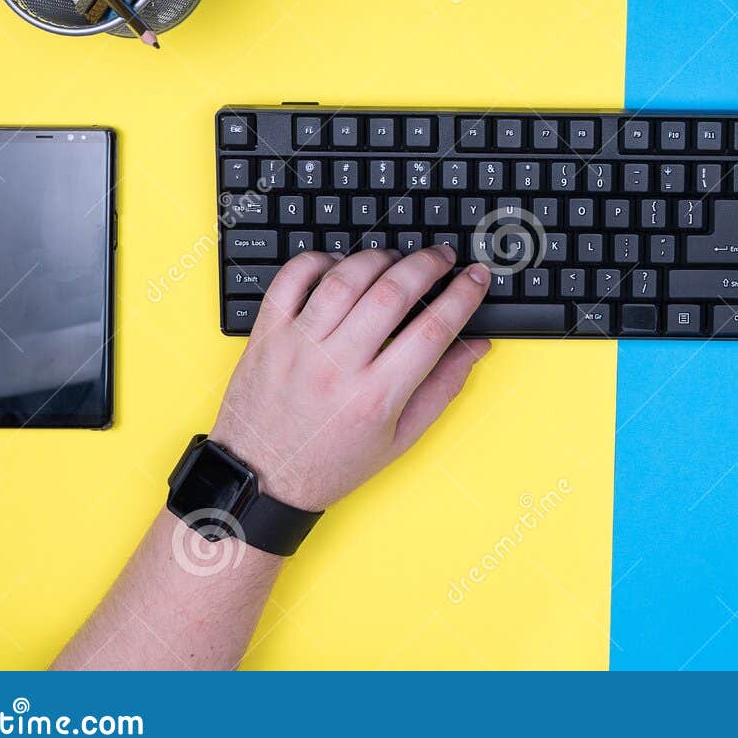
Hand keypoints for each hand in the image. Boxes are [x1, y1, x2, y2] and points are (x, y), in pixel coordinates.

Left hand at [207, 246, 492, 510]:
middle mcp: (336, 367)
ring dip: (378, 258)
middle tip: (442, 257)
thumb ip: (442, 389)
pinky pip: (291, 279)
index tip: (476, 277)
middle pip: (392, 293)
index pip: (433, 330)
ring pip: (345, 278)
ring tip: (395, 259)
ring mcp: (297, 347)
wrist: (260, 481)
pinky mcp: (267, 335)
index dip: (463, 295)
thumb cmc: (330, 463)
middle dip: (427, 265)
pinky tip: (339, 265)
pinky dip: (318, 260)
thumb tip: (475, 347)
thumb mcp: (399, 439)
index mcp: (375, 397)